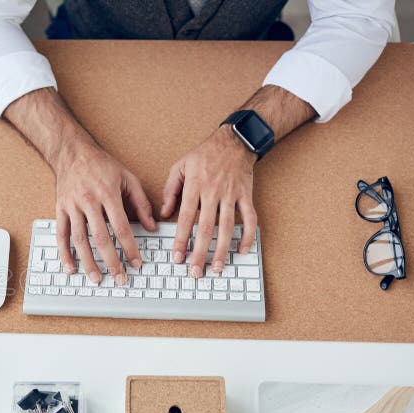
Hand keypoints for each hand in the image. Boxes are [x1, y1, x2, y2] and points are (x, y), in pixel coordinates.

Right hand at [55, 139, 155, 283]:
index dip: (130, 247)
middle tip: (119, 278)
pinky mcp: (60, 209)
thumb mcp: (127, 177)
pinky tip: (70, 268)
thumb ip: (141, 203)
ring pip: (80, 239)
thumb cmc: (101, 165)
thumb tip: (151, 226)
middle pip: (100, 237)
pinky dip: (64, 253)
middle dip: (111, 261)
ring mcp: (72, 206)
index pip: (121, 227)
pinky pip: (61, 235)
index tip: (136, 262)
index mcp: (108, 193)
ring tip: (96, 278)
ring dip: (88, 262)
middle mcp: (88, 201)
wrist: (72, 152)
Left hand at [161, 125, 257, 277]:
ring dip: (223, 250)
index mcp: (195, 186)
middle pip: (206, 228)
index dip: (181, 239)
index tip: (177, 257)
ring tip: (218, 268)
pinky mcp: (246, 195)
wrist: (234, 140)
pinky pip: (250, 218)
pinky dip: (248, 235)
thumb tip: (163, 213)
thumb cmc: (204, 154)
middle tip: (195, 272)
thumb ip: (170, 190)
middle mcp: (213, 192)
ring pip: (227, 227)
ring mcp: (231, 195)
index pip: (186, 218)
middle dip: (200, 252)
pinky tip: (242, 250)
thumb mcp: (180, 166)